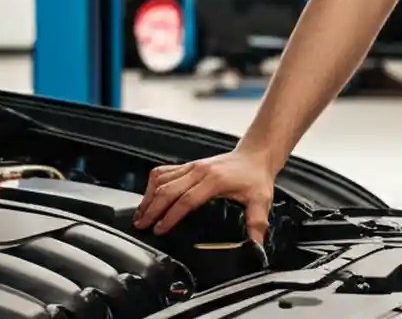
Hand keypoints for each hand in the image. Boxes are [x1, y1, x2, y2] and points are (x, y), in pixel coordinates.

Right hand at [133, 149, 275, 244]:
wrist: (255, 156)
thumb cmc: (256, 177)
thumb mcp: (261, 200)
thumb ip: (257, 223)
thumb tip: (255, 246)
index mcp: (214, 180)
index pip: (186, 199)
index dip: (171, 216)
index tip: (160, 229)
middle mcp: (199, 170)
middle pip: (167, 188)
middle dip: (152, 208)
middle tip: (142, 226)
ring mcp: (192, 166)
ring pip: (162, 178)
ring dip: (148, 196)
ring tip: (140, 215)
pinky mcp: (188, 165)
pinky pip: (164, 171)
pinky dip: (152, 184)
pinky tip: (149, 197)